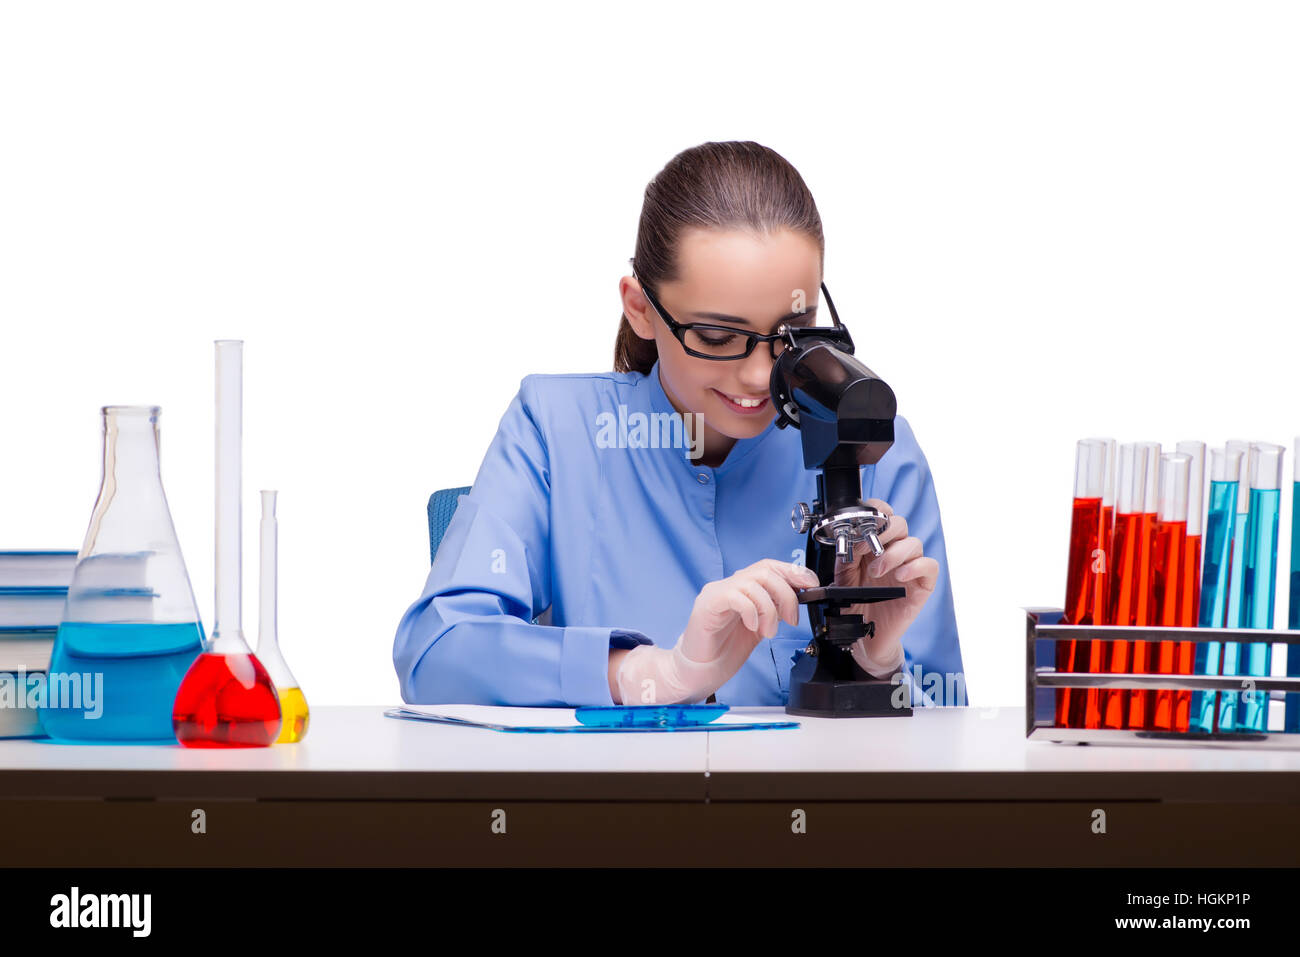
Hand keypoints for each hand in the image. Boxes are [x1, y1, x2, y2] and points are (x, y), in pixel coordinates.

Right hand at [615, 559, 819, 703]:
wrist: (700, 671)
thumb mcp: (761, 627)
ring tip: (768, 631)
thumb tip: (799, 598)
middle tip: (791, 619)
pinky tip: (752, 626)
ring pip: (753, 582)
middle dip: (786, 594)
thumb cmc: (725, 650)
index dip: (794, 572)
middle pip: (765, 571)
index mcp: (743, 588)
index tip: (811, 585)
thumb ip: (776, 610)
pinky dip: (751, 610)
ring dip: (769, 608)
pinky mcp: (708, 604)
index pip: (770, 567)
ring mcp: (717, 592)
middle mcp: (729, 585)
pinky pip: (735, 595)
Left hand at [832, 498, 937, 676]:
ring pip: (914, 543)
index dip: (879, 510)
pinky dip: (915, 566)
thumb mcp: (842, 579)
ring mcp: (909, 568)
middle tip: (869, 548)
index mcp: (875, 546)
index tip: (867, 517)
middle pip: (900, 524)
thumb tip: (849, 539)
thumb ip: (845, 557)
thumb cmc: (856, 607)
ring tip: (876, 571)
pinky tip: (899, 576)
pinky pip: (929, 566)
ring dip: (894, 553)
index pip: (884, 516)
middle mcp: (894, 553)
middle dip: (885, 531)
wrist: (865, 637)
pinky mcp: (921, 585)